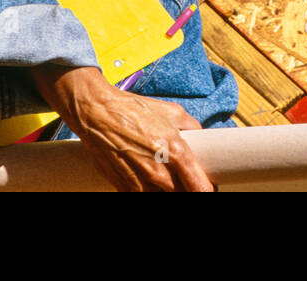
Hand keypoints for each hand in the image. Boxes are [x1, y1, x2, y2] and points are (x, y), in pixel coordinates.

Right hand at [31, 64, 212, 191]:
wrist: (97, 113)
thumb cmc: (134, 109)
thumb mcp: (172, 111)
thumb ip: (192, 127)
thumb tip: (202, 137)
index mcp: (176, 151)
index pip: (199, 186)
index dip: (207, 190)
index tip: (209, 188)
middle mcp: (159, 171)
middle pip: (182, 194)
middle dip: (187, 189)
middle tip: (187, 180)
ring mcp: (140, 182)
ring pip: (162, 198)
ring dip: (167, 191)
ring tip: (167, 181)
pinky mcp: (123, 186)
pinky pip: (141, 197)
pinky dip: (148, 192)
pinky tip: (150, 183)